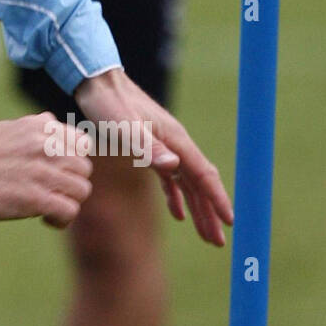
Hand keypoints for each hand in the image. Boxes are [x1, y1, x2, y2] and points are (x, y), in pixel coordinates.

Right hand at [0, 113, 93, 225]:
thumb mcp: (9, 128)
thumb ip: (35, 126)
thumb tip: (52, 123)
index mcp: (41, 127)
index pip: (82, 143)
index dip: (74, 159)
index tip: (60, 171)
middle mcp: (46, 147)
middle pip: (84, 168)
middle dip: (71, 182)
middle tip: (53, 191)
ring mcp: (43, 173)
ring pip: (81, 190)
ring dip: (68, 201)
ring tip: (50, 207)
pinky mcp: (37, 198)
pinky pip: (69, 211)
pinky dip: (61, 219)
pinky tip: (45, 219)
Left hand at [74, 68, 233, 245]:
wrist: (95, 83)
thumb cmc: (108, 104)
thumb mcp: (125, 128)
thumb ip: (149, 147)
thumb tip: (176, 167)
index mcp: (175, 140)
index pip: (203, 174)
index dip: (217, 199)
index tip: (230, 222)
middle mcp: (175, 144)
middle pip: (199, 183)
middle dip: (210, 213)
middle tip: (218, 242)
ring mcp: (164, 145)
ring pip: (187, 183)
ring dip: (197, 209)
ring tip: (205, 235)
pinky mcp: (151, 147)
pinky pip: (171, 177)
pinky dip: (176, 196)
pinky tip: (178, 214)